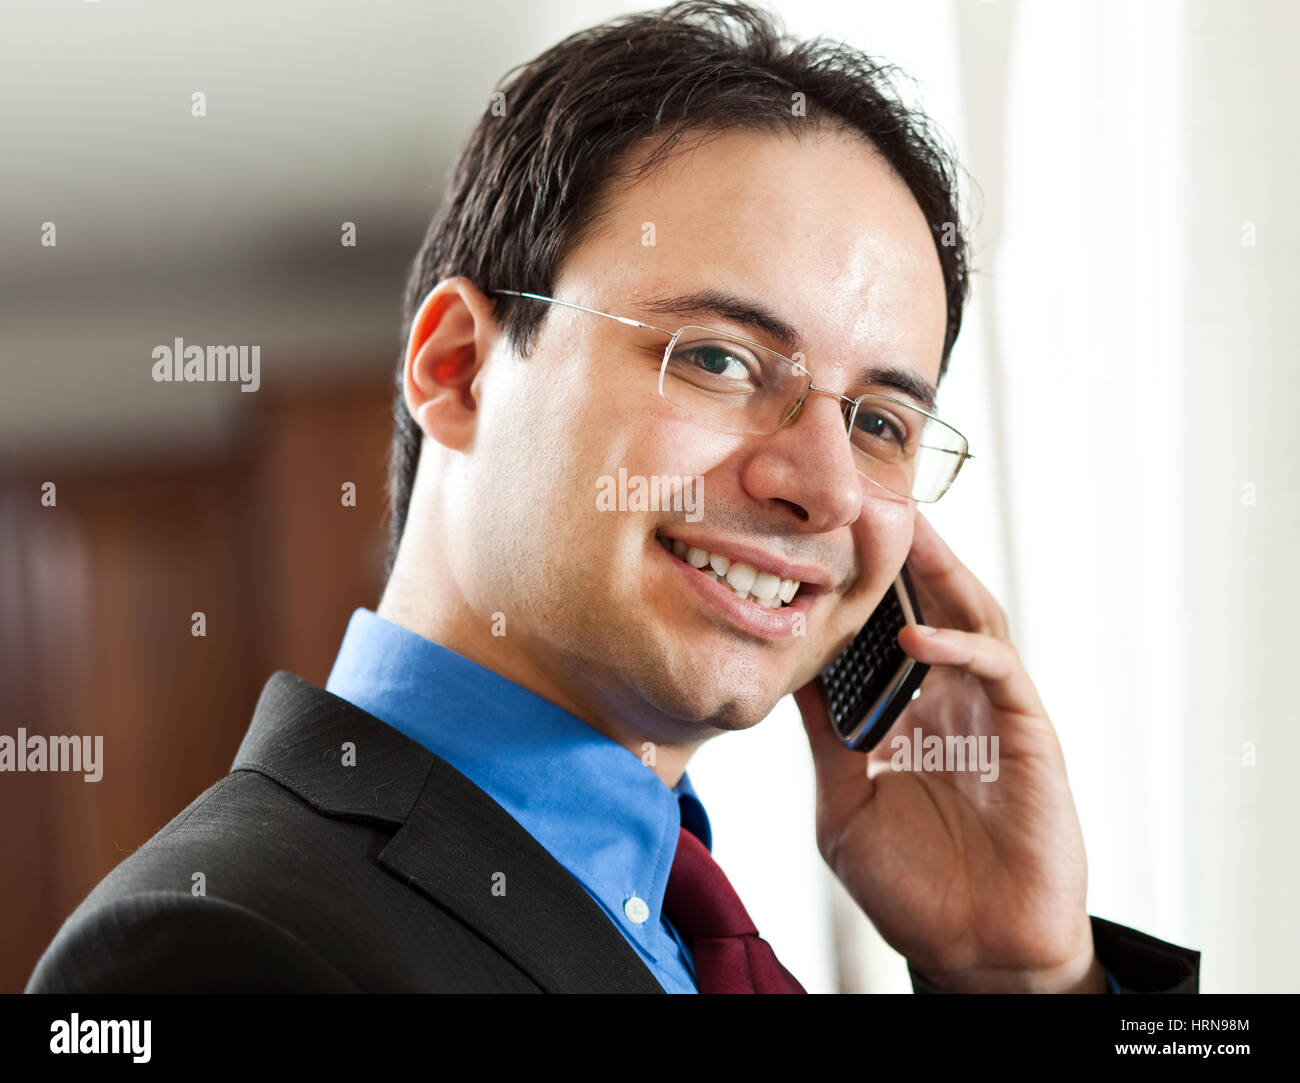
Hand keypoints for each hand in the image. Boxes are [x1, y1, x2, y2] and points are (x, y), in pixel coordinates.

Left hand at [794, 511, 1103, 992]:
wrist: (973, 949)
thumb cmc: (912, 881)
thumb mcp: (845, 798)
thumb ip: (827, 734)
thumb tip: (786, 670)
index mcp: (908, 707)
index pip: (884, 624)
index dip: (858, 578)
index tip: (818, 529)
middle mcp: (951, 696)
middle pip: (931, 601)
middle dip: (903, 548)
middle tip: (867, 493)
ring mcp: (991, 711)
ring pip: (973, 616)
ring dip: (939, 571)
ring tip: (901, 525)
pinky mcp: (1028, 736)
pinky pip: (1000, 673)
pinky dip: (962, 647)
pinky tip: (916, 637)